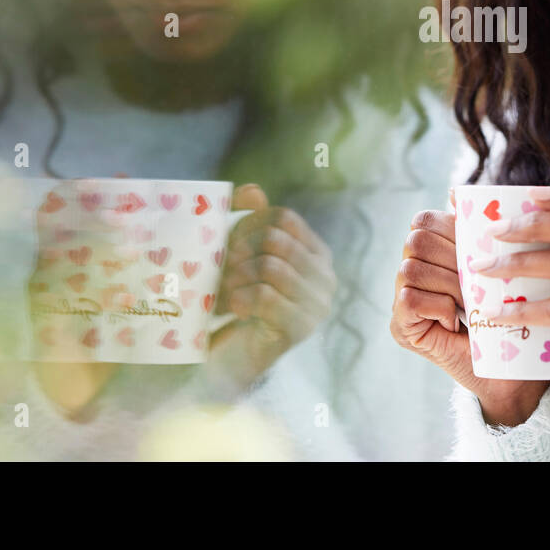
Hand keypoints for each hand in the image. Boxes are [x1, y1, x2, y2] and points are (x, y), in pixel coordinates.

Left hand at [207, 184, 336, 389]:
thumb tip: (253, 190)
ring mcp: (318, 304)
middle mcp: (326, 276)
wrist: (229, 359)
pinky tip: (235, 310)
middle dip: (239, 252)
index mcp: (316, 252)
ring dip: (236, 278)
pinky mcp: (300, 329)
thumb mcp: (240, 253)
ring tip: (225, 293)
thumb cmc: (236, 300)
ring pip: (270, 266)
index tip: (230, 245)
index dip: (249, 224)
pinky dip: (240, 299)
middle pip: (274, 240)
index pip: (283, 217)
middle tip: (223, 272)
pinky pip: (265, 296)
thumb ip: (246, 218)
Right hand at [390, 191, 548, 426]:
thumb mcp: (497, 262)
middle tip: (477, 282)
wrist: (512, 367)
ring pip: (412, 268)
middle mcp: (410, 269)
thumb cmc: (509, 308)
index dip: (449, 231)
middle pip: (416, 240)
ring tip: (470, 302)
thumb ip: (479, 229)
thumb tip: (455, 191)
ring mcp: (401, 298)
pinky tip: (456, 320)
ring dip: (449, 284)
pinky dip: (439, 306)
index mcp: (431, 249)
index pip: (423, 219)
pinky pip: (411, 298)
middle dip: (452, 259)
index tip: (477, 251)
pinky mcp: (400, 326)